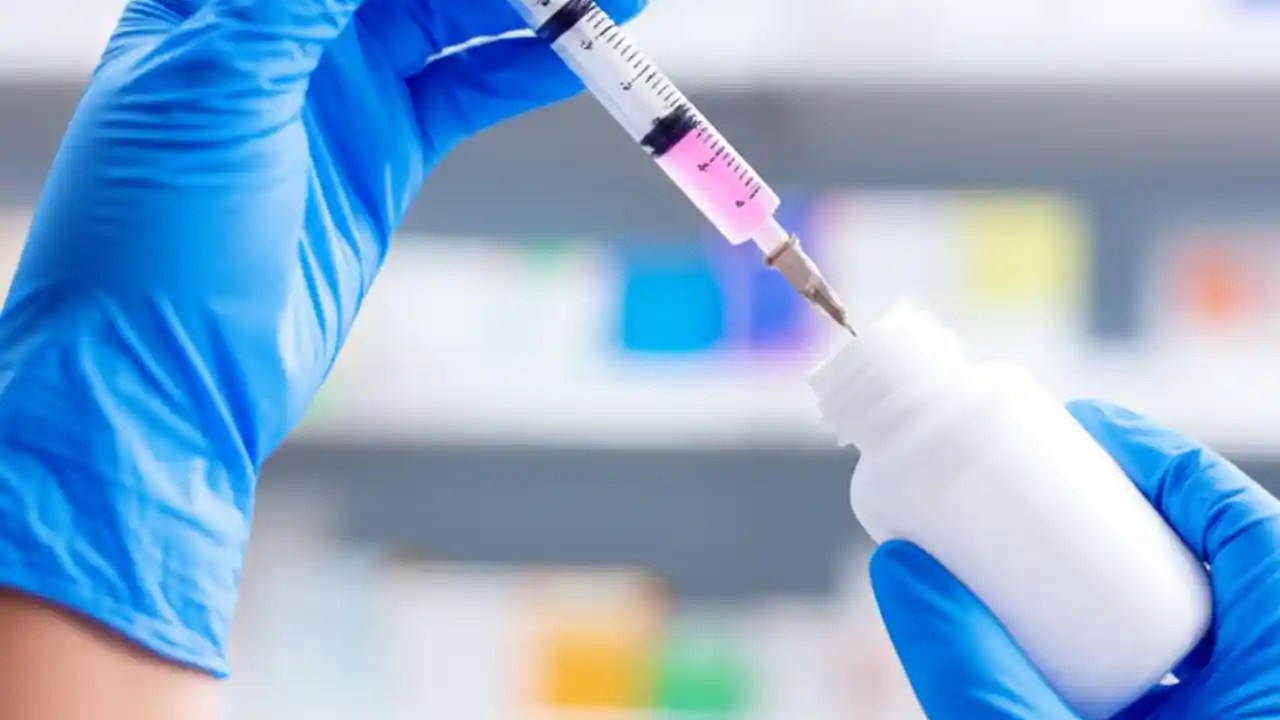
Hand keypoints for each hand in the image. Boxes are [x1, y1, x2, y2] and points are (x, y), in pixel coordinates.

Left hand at [0, 0, 642, 674]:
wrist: (171, 371)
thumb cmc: (153, 232)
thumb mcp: (220, 86)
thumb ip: (293, 3)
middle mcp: (284, 27)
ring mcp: (339, 87)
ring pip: (452, 16)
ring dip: (533, 9)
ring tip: (614, 4)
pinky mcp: (385, 150)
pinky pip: (470, 88)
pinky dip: (528, 72)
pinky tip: (584, 56)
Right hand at [870, 399, 1279, 718]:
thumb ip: (973, 676)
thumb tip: (900, 566)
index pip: (1251, 529)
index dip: (1167, 461)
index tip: (1081, 430)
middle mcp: (1268, 687)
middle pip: (1217, 565)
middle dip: (1118, 510)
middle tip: (1035, 485)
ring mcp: (1237, 717)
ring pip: (1182, 624)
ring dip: (1105, 572)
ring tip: (1027, 545)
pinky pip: (1163, 677)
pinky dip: (1104, 638)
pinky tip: (1044, 632)